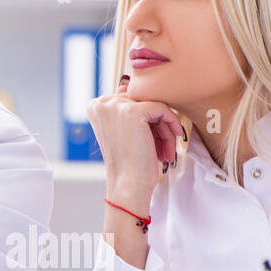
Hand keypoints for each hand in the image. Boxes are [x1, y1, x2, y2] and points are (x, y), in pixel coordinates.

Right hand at [87, 74, 185, 212]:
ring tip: (166, 150)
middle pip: (143, 102)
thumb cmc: (128, 163)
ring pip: (154, 106)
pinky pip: (163, 108)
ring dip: (165, 129)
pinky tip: (174, 141)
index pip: (132, 101)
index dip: (146, 122)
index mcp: (95, 106)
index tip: (152, 143)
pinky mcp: (132, 111)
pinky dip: (172, 124)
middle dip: (157, 126)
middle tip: (162, 149)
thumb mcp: (124, 131)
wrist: (128, 184)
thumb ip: (129, 108)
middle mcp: (101, 103)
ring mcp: (115, 105)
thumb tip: (133, 85)